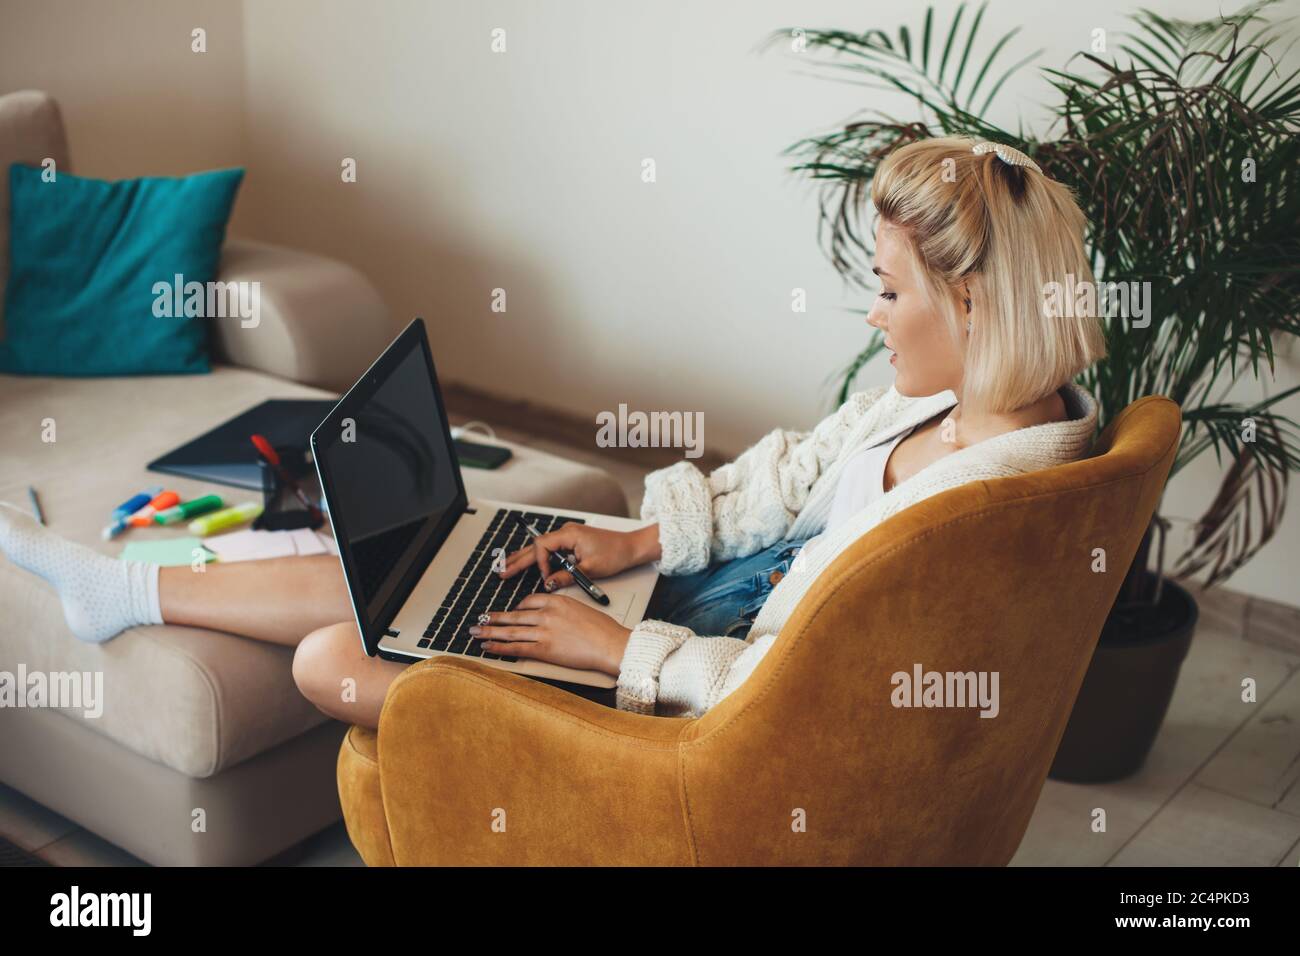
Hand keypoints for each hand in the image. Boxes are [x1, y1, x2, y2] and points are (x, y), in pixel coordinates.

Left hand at [470, 593, 630, 675]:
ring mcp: (544, 631)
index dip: (517, 608)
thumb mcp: (581, 608)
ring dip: (490, 631)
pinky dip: (499, 646)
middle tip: (480, 618)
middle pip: (514, 615)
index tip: (511, 612)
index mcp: (557, 600)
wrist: (610, 643)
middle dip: (494, 618)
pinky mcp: (544, 649)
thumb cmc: (603, 629)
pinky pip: (516, 647)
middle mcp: (547, 614)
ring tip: (476, 631)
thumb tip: (553, 618)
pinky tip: (488, 646)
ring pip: (510, 630)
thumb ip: (563, 610)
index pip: (529, 601)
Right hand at [498, 522, 659, 590]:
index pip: (542, 547)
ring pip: (540, 548)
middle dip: (519, 559)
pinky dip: (538, 558)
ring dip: (525, 558)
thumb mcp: (591, 569)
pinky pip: (549, 550)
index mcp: (569, 534)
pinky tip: (529, 564)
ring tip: (508, 567)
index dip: (540, 563)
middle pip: (535, 546)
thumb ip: (567, 576)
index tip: (545, 577)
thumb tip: (549, 584)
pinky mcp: (572, 543)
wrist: (631, 548)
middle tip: (502, 571)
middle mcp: (566, 533)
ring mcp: (568, 537)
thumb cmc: (616, 554)